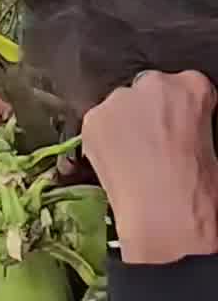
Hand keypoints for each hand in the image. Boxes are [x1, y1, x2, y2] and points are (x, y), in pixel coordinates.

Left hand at [81, 70, 217, 263]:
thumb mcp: (208, 142)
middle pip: (146, 91)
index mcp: (192, 85)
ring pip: (118, 107)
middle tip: (152, 146)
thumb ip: (188, 118)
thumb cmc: (196, 188)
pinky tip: (118, 164)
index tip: (176, 129)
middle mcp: (154, 84)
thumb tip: (173, 126)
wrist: (166, 215)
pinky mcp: (93, 120)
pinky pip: (97, 125)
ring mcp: (119, 100)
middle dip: (147, 113)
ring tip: (133, 159)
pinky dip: (103, 140)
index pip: (183, 86)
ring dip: (123, 125)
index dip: (177, 112)